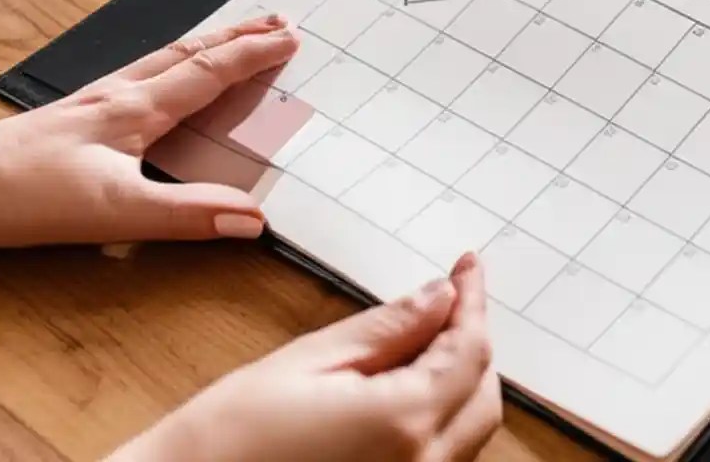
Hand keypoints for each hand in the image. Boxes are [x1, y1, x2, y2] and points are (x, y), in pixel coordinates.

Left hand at [0, 15, 297, 248]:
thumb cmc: (17, 194)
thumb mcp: (113, 212)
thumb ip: (186, 214)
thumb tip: (250, 218)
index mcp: (134, 111)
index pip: (210, 74)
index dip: (255, 56)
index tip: (291, 38)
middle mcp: (116, 97)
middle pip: (190, 53)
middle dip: (239, 36)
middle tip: (277, 18)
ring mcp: (92, 104)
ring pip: (164, 60)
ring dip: (207, 45)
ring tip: (234, 36)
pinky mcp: (73, 118)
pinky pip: (139, 77)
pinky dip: (171, 66)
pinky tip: (160, 79)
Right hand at [109, 253, 500, 461]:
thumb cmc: (225, 440)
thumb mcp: (306, 362)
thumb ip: (385, 329)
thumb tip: (438, 297)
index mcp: (403, 423)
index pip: (470, 350)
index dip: (472, 300)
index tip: (466, 267)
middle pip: (483, 394)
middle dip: (471, 340)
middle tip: (443, 298)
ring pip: (468, 428)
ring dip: (458, 379)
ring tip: (418, 337)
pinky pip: (442, 454)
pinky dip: (439, 414)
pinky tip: (402, 385)